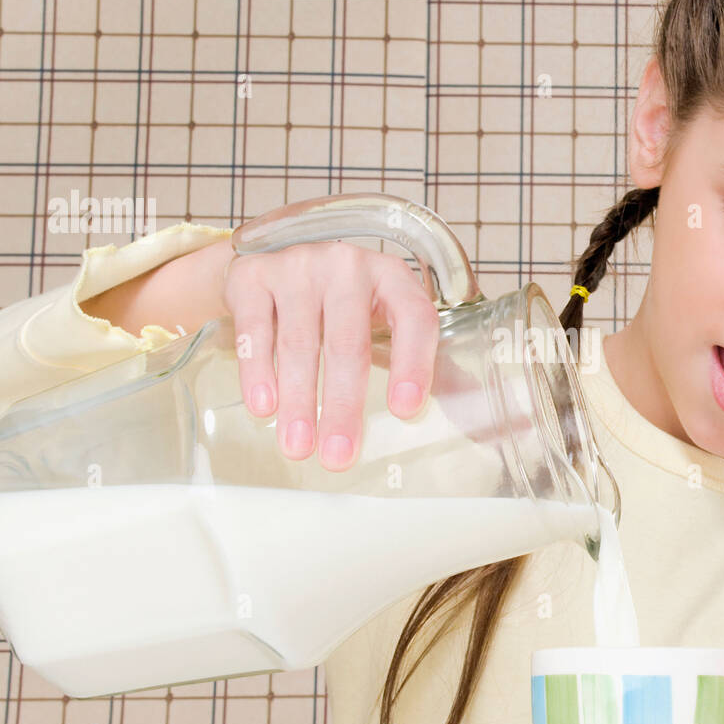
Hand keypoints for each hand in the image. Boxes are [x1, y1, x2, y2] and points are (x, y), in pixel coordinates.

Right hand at [222, 233, 439, 469]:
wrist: (268, 268)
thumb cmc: (337, 306)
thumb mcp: (378, 318)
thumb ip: (414, 358)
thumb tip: (471, 416)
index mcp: (391, 277)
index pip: (414, 317)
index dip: (414, 364)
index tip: (406, 412)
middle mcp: (346, 265)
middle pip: (349, 343)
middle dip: (343, 406)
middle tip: (338, 457)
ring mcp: (297, 266)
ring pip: (300, 342)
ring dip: (299, 402)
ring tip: (298, 448)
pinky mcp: (252, 277)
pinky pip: (257, 329)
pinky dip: (259, 372)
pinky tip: (263, 407)